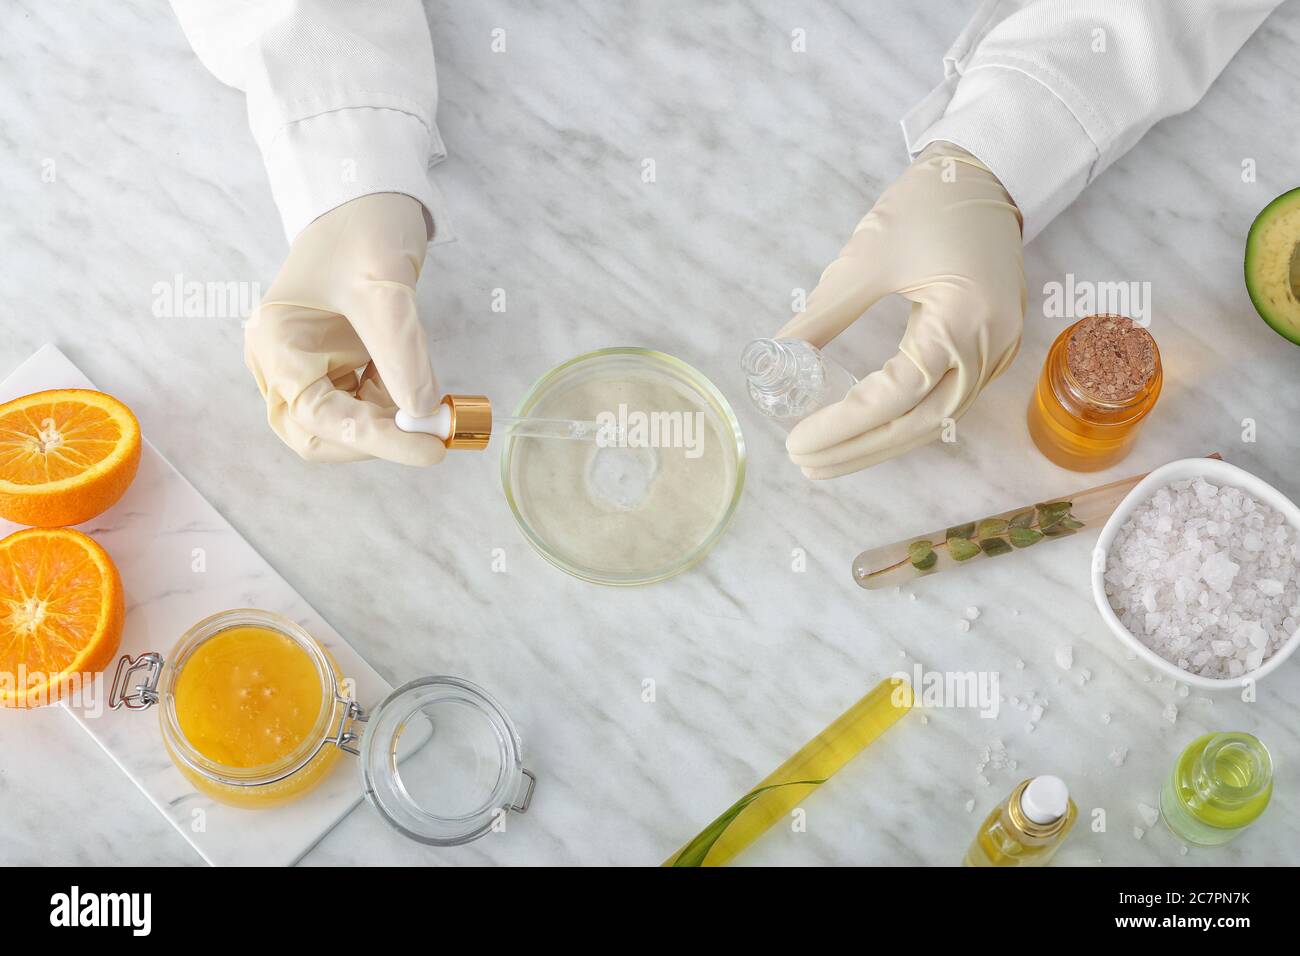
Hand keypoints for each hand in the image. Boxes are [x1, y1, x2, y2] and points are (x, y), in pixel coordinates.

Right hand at [245, 193, 445, 464]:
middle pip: (319, 437)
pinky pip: (362, 405)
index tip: (430, 446)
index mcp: (275, 344)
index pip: (320, 418)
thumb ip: (402, 354)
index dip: (376, 440)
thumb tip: (422, 412)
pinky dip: (394, 408)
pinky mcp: (336, 365)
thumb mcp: (385, 290)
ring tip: (430, 404)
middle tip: (430, 432)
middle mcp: (281, 363)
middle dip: (375, 441)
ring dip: (388, 427)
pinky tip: (419, 387)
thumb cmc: (362, 229)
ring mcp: (307, 366)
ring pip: (342, 428)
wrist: (367, 195)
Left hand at [776, 143, 1024, 478]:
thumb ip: (822, 315)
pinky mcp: (989, 352)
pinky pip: (944, 403)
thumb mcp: (866, 258)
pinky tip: (863, 433)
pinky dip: (901, 422)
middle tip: (804, 461)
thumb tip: (776, 358)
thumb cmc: (929, 206)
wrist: (988, 176)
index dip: (843, 423)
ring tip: (824, 458)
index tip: (797, 439)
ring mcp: (996, 355)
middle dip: (857, 448)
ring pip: (933, 422)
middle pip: (917, 424)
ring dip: (877, 443)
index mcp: (964, 322)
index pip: (895, 394)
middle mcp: (989, 350)